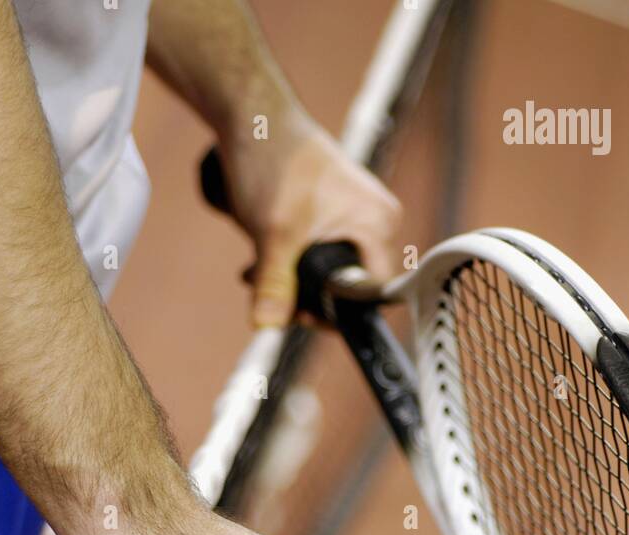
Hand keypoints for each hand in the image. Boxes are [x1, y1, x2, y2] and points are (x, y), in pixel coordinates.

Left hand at [218, 113, 402, 327]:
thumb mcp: (273, 234)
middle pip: (345, 285)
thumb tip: (267, 325)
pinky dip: (288, 261)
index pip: (369, 292)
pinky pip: (315, 253)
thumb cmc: (272, 161)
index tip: (298, 315)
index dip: (333, 312)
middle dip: (303, 296)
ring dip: (289, 280)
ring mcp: (354, 216)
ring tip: (256, 270)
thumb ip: (274, 284)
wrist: (251, 115)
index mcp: (377, 224)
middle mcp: (374, 221)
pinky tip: (261, 256)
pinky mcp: (331, 212)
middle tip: (268, 294)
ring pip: (324, 272)